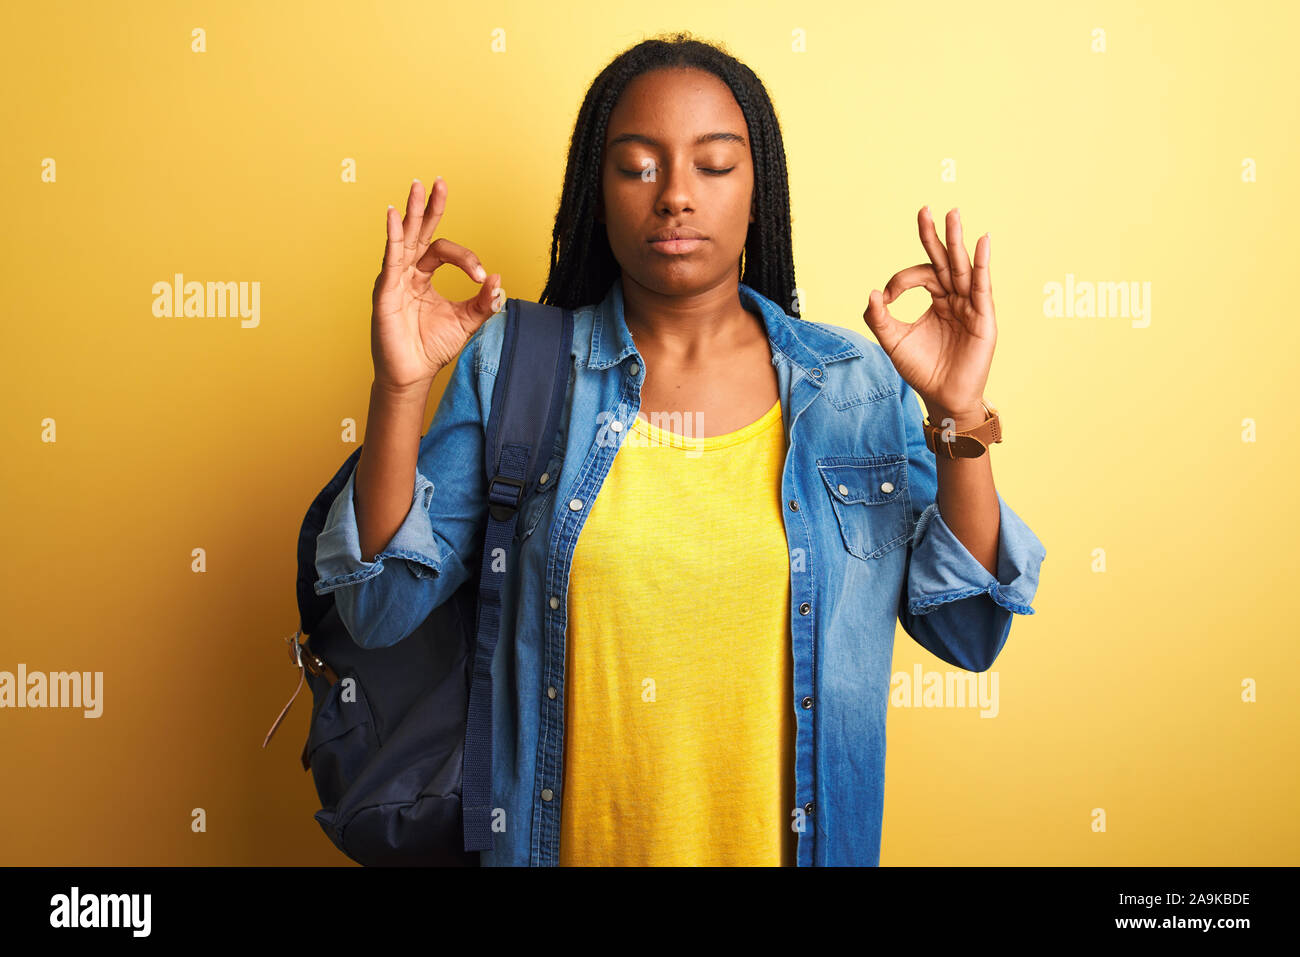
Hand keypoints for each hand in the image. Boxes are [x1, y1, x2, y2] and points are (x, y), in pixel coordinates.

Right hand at [370, 177, 503, 391]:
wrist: (413, 375)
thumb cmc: (432, 348)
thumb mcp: (467, 321)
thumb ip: (484, 301)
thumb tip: (499, 278)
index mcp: (424, 276)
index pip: (444, 250)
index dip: (466, 258)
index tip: (481, 276)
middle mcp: (408, 272)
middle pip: (419, 232)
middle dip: (429, 207)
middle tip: (438, 182)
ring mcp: (395, 279)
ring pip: (404, 239)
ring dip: (412, 213)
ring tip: (417, 188)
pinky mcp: (386, 291)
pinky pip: (391, 260)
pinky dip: (394, 237)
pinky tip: (396, 217)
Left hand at [862, 206, 994, 422]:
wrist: (943, 397)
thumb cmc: (922, 369)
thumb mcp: (893, 341)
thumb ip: (880, 318)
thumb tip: (871, 292)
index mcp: (936, 299)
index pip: (919, 275)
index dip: (899, 280)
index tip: (885, 298)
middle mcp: (954, 297)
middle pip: (943, 260)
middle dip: (934, 235)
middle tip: (925, 209)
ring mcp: (970, 305)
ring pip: (961, 267)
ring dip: (956, 241)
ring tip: (952, 214)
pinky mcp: (983, 317)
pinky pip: (981, 286)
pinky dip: (982, 264)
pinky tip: (981, 243)